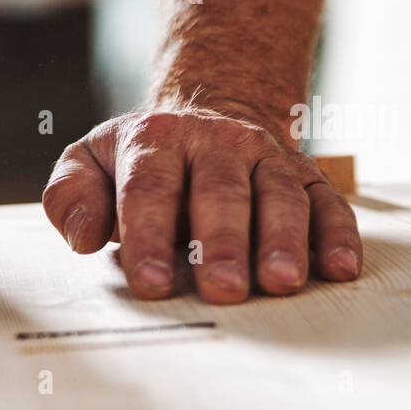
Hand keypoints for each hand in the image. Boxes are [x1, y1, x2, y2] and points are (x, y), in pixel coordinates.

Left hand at [42, 109, 362, 303]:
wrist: (200, 120)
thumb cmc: (136, 163)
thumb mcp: (88, 164)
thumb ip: (71, 197)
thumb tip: (82, 237)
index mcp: (156, 139)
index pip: (149, 188)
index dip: (149, 236)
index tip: (152, 284)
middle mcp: (216, 141)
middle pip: (221, 192)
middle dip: (222, 243)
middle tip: (223, 289)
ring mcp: (265, 156)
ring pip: (279, 195)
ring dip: (284, 240)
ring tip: (281, 282)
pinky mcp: (305, 176)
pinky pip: (327, 202)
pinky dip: (338, 234)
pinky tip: (339, 268)